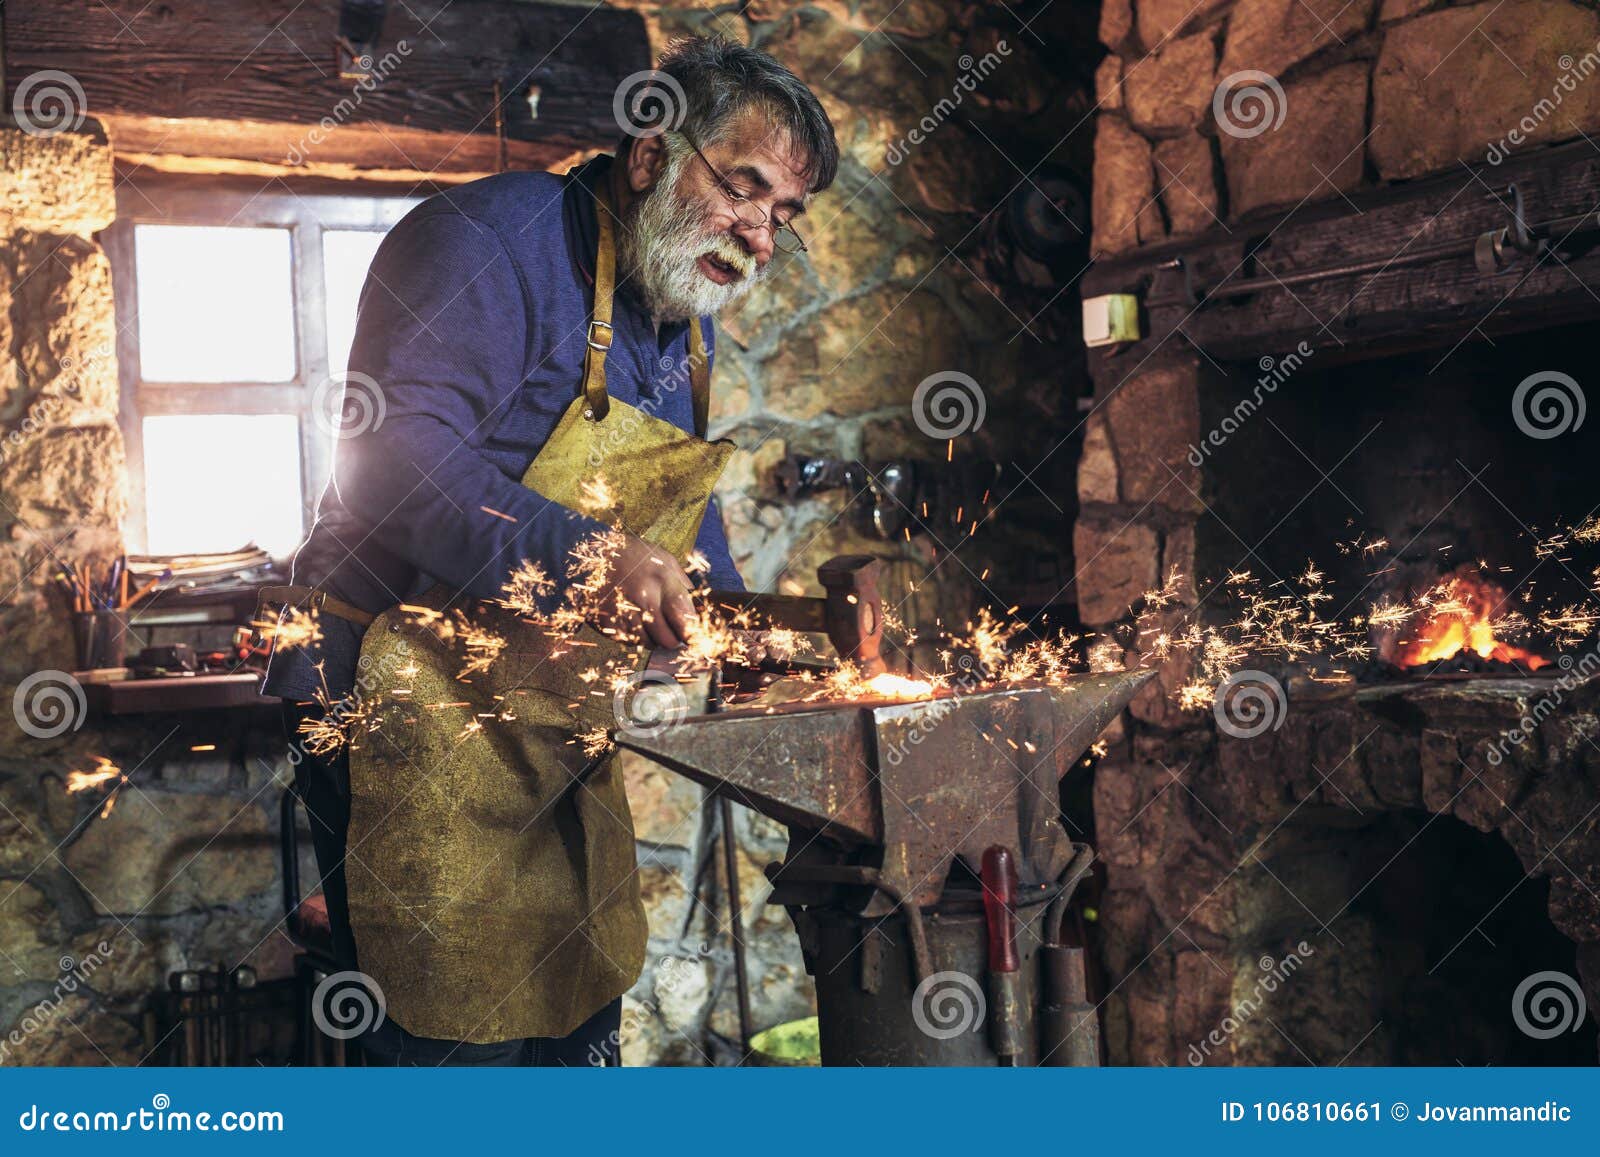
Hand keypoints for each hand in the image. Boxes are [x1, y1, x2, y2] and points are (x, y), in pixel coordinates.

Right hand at [594, 532, 697, 648]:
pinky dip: (632, 635)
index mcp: (663, 582)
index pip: (686, 622)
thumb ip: (682, 583)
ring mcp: (623, 612)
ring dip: (651, 638)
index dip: (690, 633)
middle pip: (668, 641)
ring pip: (647, 644)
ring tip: (648, 620)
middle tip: (670, 632)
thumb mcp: (664, 559)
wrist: (590, 552)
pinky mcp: (605, 621)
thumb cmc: (633, 555)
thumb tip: (694, 611)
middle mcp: (643, 599)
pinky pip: (627, 641)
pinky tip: (630, 619)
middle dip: (672, 639)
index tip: (689, 633)